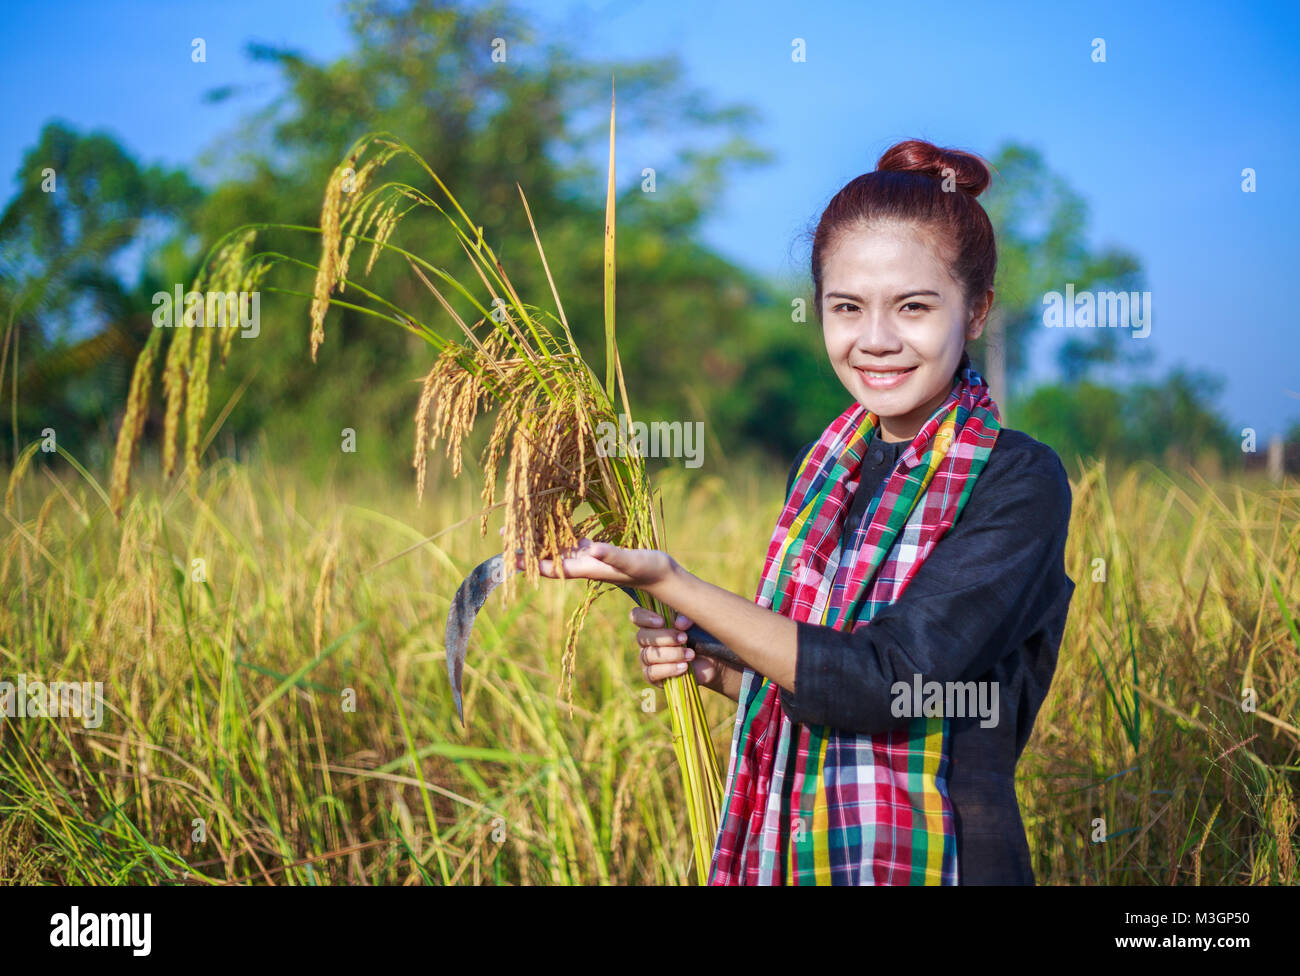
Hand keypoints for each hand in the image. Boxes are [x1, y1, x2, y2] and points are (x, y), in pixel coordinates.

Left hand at [511, 535, 677, 590]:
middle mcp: (582, 564)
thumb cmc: (647, 569)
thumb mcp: (630, 561)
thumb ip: (612, 555)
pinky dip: (557, 533)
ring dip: (537, 539)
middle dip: (524, 547)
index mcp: (585, 567)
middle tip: (502, 533)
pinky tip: (549, 522)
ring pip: (556, 548)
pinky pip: (571, 541)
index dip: (526, 561)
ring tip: (518, 527)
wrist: (662, 576)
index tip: (505, 554)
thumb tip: (594, 549)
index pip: (548, 566)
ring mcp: (588, 557)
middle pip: (546, 556)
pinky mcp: (596, 550)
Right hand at [630, 607, 728, 690]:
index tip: (661, 621)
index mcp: (652, 623)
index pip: (637, 616)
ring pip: (648, 655)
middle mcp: (646, 640)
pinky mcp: (652, 676)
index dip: (644, 617)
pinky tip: (684, 667)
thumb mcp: (697, 624)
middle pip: (642, 636)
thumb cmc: (700, 637)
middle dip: (665, 637)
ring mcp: (647, 659)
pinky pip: (652, 673)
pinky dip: (669, 669)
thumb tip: (679, 623)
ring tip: (690, 654)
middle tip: (684, 638)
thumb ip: (687, 619)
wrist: (710, 661)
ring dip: (671, 654)